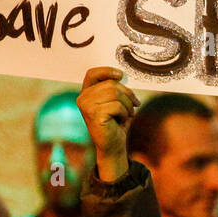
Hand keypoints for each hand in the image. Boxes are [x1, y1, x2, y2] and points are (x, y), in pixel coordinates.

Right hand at [78, 67, 139, 183]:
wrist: (113, 145)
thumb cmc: (116, 123)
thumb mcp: (115, 102)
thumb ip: (115, 88)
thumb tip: (121, 75)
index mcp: (86, 93)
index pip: (92, 74)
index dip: (107, 71)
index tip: (121, 75)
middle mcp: (83, 98)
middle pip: (111, 84)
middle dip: (128, 94)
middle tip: (134, 104)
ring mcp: (87, 107)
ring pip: (115, 94)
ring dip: (128, 104)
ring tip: (127, 114)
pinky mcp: (94, 115)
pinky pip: (117, 106)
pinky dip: (125, 113)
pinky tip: (122, 121)